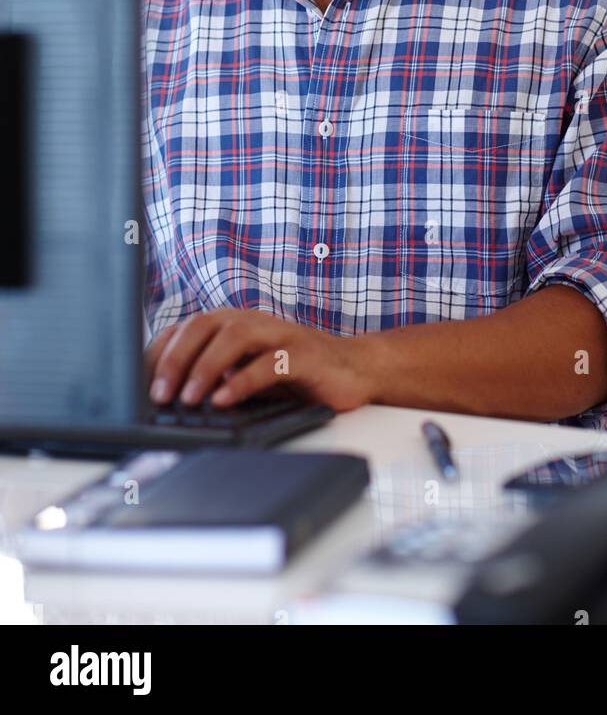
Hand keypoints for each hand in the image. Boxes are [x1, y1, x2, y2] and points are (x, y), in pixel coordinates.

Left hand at [144, 309, 369, 413]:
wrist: (352, 369)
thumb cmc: (292, 374)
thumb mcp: (246, 373)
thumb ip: (214, 377)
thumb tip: (165, 399)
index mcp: (233, 323)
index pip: (186, 328)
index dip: (161, 353)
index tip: (140, 383)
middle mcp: (253, 321)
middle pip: (205, 325)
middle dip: (176, 359)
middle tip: (158, 394)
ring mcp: (280, 334)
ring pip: (235, 336)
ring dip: (206, 367)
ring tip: (189, 398)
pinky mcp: (305, 354)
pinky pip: (270, 363)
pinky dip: (244, 380)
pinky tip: (226, 399)